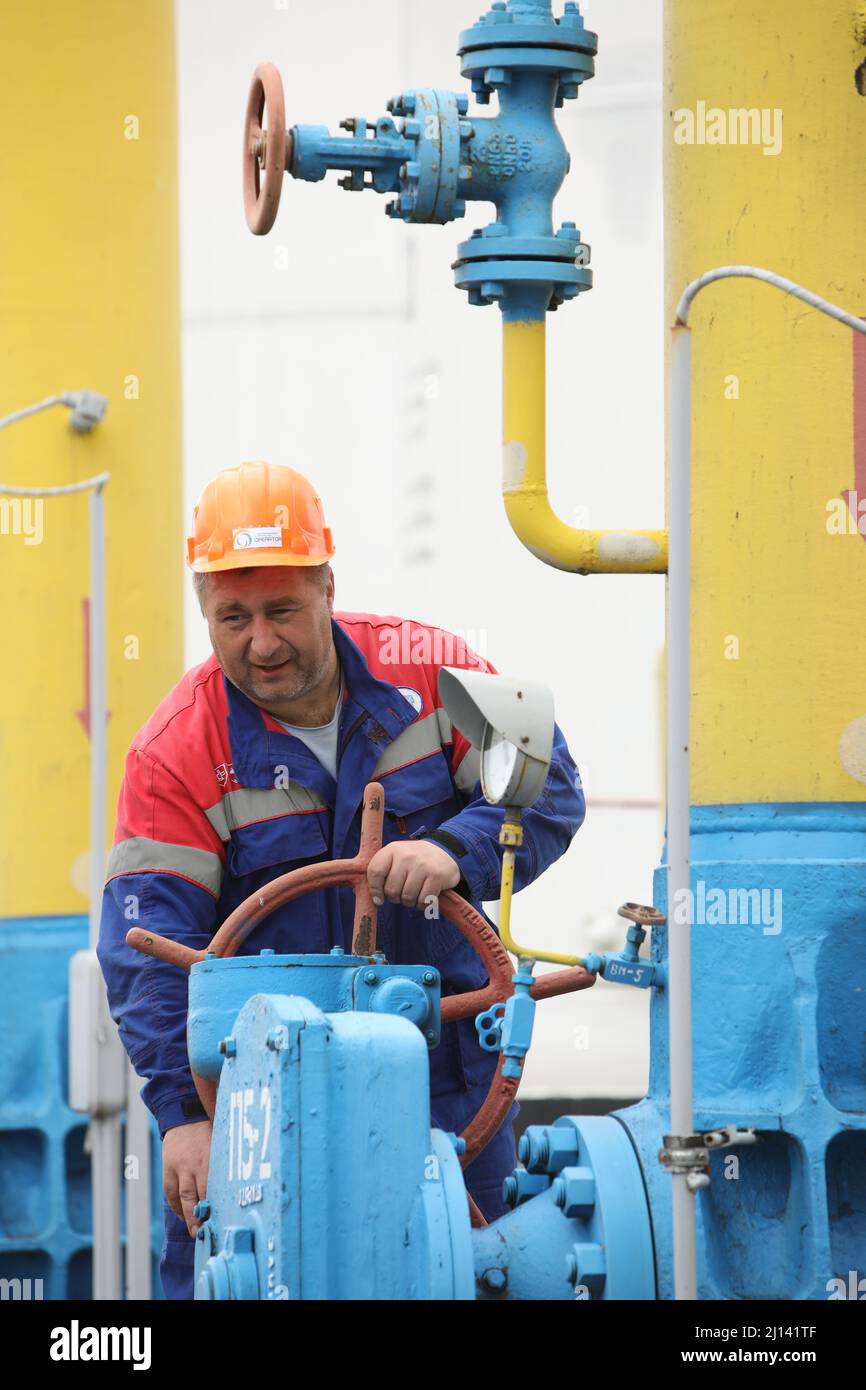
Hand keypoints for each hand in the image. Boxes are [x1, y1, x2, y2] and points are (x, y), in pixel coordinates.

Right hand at [163, 1119, 211, 1237]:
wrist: (185, 1116)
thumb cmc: (209, 1132)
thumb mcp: (219, 1145)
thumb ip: (222, 1166)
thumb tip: (232, 1190)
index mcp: (208, 1160)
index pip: (211, 1190)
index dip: (213, 1209)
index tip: (219, 1223)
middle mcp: (192, 1166)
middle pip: (193, 1199)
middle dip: (197, 1219)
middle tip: (202, 1234)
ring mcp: (177, 1168)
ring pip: (181, 1198)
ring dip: (186, 1217)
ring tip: (193, 1231)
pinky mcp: (167, 1169)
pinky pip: (170, 1193)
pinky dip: (176, 1206)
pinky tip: (182, 1214)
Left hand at [367, 840, 460, 909]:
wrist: (445, 850)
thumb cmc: (415, 859)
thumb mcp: (396, 857)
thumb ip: (382, 872)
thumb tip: (376, 900)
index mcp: (393, 849)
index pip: (375, 872)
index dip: (374, 889)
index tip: (379, 899)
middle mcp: (406, 856)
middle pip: (391, 890)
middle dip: (396, 898)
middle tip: (403, 893)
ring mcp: (422, 865)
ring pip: (407, 898)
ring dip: (410, 902)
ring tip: (415, 893)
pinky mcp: (437, 876)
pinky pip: (423, 901)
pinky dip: (423, 904)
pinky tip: (425, 896)